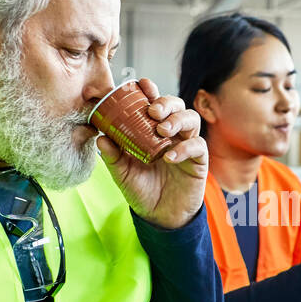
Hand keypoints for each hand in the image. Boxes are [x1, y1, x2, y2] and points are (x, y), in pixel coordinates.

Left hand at [97, 78, 207, 229]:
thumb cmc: (142, 190)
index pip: (155, 103)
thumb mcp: (122, 173)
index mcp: (152, 131)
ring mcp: (186, 145)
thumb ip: (113, 156)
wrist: (158, 216)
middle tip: (153, 111)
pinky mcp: (198, 161)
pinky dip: (185, 148)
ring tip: (163, 131)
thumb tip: (101, 137)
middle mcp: (172, 134)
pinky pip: (197, 146)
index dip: (151, 91)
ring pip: (191, 119)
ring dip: (178, 120)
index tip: (143, 84)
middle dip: (166, 102)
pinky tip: (170, 157)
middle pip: (177, 105)